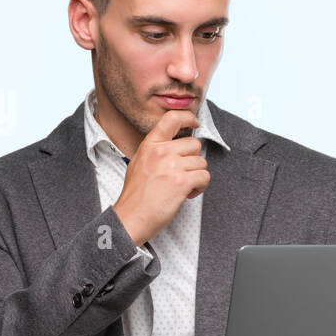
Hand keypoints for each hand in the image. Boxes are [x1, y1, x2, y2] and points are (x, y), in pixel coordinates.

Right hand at [113, 109, 209, 245]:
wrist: (131, 217)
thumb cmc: (135, 195)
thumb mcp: (139, 163)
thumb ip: (156, 151)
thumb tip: (175, 146)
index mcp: (150, 145)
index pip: (172, 119)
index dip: (188, 118)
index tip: (195, 123)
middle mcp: (161, 152)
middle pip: (194, 144)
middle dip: (193, 160)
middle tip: (181, 175)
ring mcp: (172, 166)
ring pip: (202, 162)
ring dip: (196, 176)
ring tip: (181, 187)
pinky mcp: (182, 181)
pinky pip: (204, 177)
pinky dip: (200, 187)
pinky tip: (187, 194)